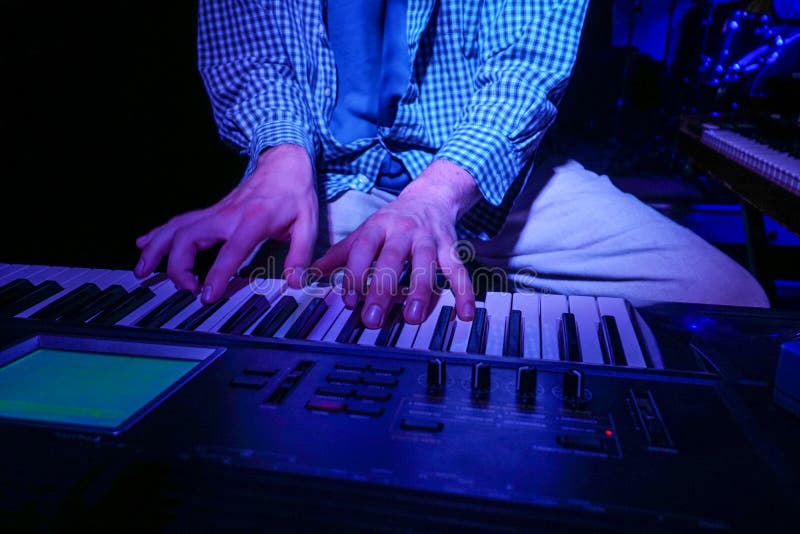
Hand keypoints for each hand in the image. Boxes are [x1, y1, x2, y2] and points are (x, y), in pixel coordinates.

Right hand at [134, 144, 317, 302]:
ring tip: (142, 271)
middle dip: (178, 265)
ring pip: (176, 227)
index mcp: (253, 219)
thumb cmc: (294, 194)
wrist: (283, 163)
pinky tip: (142, 244)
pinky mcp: (209, 211)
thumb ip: (301, 254)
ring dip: (156, 248)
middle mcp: (227, 214)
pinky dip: (158, 233)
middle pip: (189, 236)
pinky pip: (179, 221)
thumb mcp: (308, 223)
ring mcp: (215, 211)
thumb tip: (296, 282)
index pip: (231, 249)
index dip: (217, 273)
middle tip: (185, 289)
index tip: (207, 295)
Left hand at [313, 159, 480, 327]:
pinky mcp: (450, 246)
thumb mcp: (363, 233)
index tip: (348, 300)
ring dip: (419, 290)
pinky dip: (463, 291)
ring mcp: (428, 238)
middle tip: (373, 318)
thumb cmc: (392, 221)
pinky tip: (465, 313)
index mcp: (377, 227)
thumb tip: (307, 276)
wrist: (430, 196)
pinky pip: (458, 270)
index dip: (354, 274)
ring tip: (412, 317)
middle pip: (391, 258)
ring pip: (425, 263)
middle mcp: (403, 231)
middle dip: (382, 289)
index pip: (362, 249)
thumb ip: (338, 256)